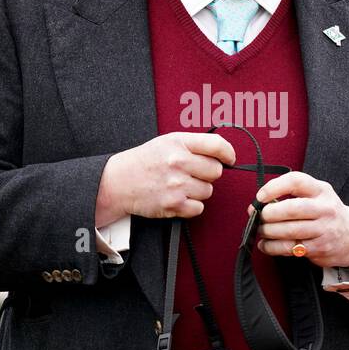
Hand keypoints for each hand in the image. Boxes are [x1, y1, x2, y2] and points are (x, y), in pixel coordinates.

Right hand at [96, 132, 236, 222]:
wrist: (119, 181)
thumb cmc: (145, 162)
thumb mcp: (167, 142)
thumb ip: (194, 145)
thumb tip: (223, 154)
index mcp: (178, 142)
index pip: (217, 145)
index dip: (228, 153)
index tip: (229, 159)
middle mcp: (178, 162)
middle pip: (216, 171)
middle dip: (208, 174)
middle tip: (192, 174)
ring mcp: (176, 184)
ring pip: (208, 191)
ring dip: (198, 190)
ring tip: (180, 185)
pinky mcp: (173, 204)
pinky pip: (198, 207)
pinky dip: (191, 206)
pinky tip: (178, 197)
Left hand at [245, 171, 348, 267]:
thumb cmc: (325, 212)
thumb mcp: (315, 195)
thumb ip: (290, 195)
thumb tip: (257, 206)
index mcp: (321, 190)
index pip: (296, 181)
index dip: (274, 187)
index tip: (260, 196)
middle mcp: (324, 208)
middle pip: (291, 209)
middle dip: (269, 214)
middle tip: (260, 216)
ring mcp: (323, 229)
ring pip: (289, 231)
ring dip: (268, 231)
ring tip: (261, 230)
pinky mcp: (319, 248)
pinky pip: (290, 248)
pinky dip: (272, 247)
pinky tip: (265, 245)